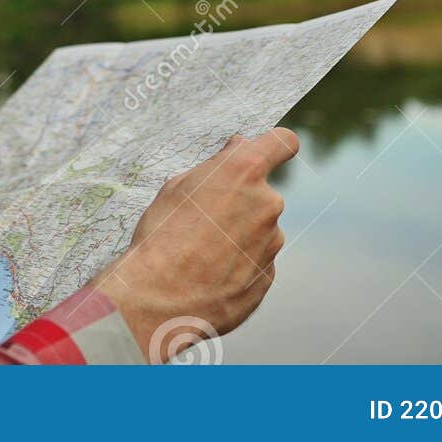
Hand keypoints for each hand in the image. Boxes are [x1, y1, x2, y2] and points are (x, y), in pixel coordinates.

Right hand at [93, 129, 297, 361]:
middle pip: (262, 193)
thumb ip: (216, 166)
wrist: (157, 301)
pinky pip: (255, 261)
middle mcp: (268, 203)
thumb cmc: (160, 237)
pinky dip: (238, 265)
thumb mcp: (176, 187)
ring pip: (259, 230)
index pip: (283, 141)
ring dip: (239, 235)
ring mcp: (272, 242)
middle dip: (241, 201)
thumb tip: (239, 148)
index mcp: (244, 171)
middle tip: (203, 220)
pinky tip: (208, 276)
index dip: (275, 145)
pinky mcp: (268, 275)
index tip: (267, 151)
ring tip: (200, 254)